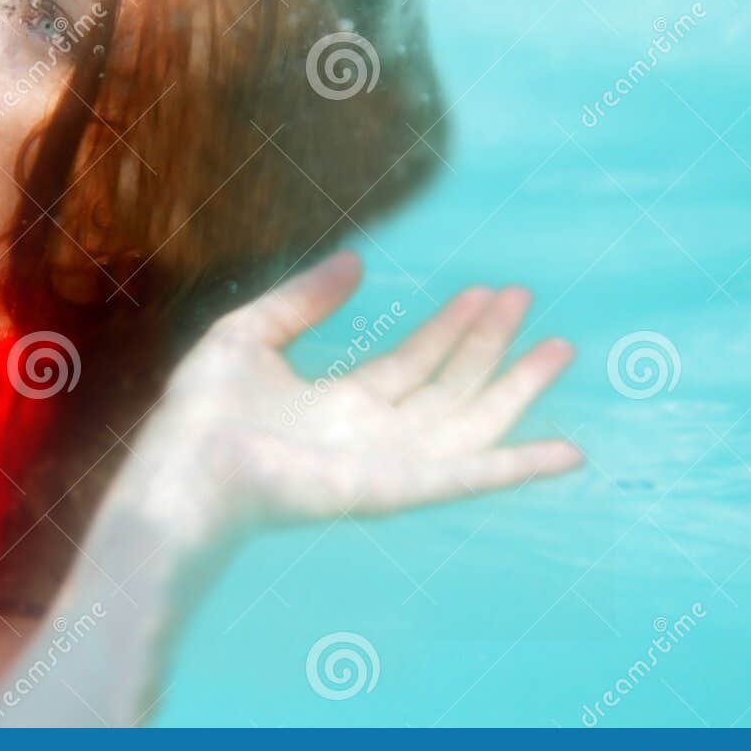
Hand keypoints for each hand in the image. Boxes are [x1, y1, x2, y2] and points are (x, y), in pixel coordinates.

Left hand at [130, 251, 582, 536]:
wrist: (183, 470)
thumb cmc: (201, 413)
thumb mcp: (252, 333)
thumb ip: (304, 300)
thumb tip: (356, 260)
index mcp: (340, 406)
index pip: (412, 364)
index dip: (451, 326)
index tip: (487, 289)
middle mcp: (373, 438)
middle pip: (450, 388)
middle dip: (491, 345)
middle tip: (529, 299)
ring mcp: (389, 467)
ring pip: (472, 424)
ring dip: (517, 389)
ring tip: (561, 348)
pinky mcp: (395, 489)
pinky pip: (469, 477)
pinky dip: (520, 466)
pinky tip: (567, 451)